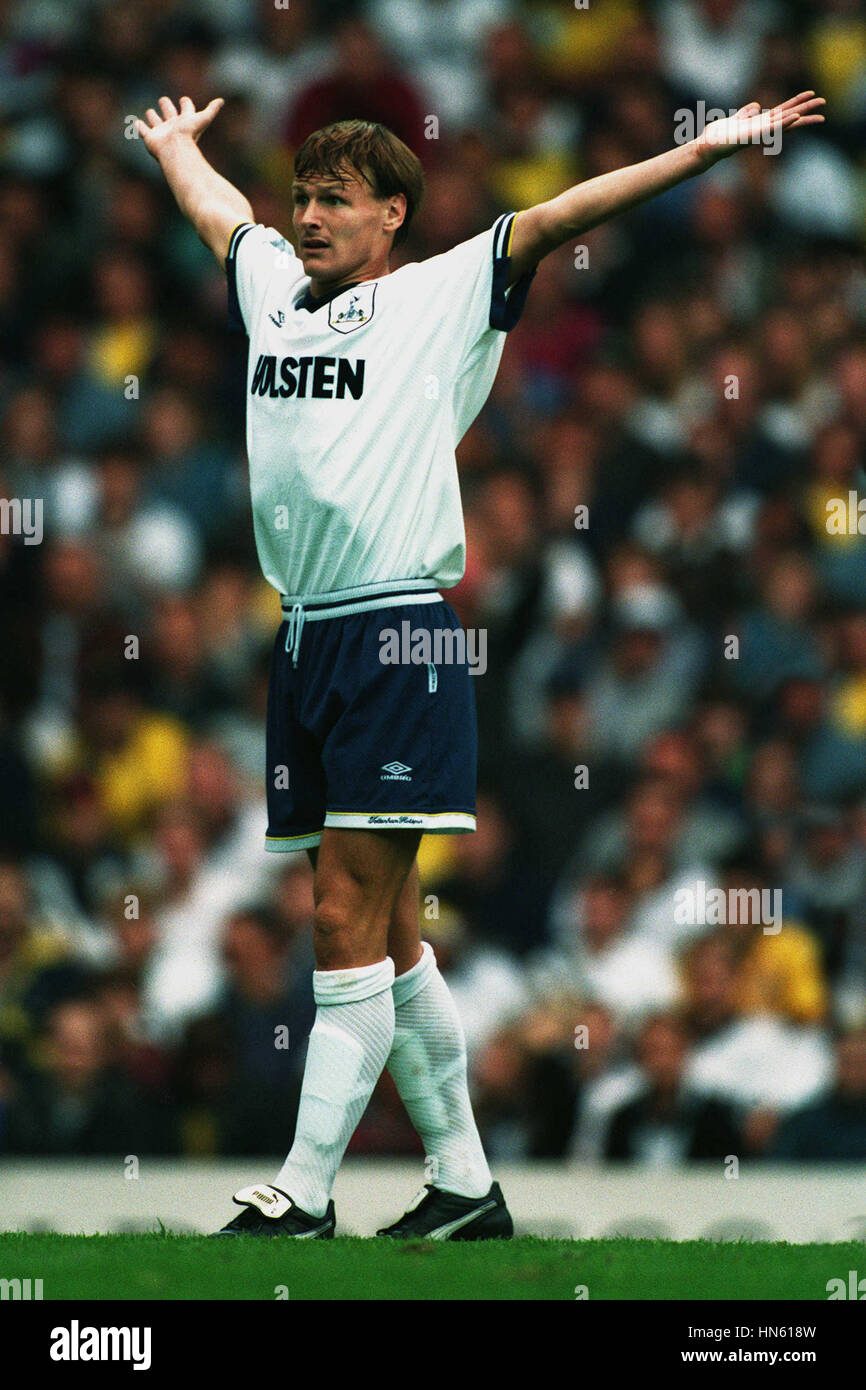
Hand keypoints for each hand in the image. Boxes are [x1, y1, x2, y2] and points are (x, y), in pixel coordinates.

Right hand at [136, 95, 223, 158]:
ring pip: (155, 121)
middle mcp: (173, 126)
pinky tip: (137, 123)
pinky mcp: (150, 138)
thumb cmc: (189, 135)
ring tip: (150, 112)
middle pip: (169, 113)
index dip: (186, 104)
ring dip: (152, 117)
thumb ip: (212, 110)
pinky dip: (140, 127)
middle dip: (166, 106)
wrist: (176, 149)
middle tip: (164, 101)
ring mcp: (161, 132)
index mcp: (185, 121)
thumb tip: (222, 101)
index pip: (186, 109)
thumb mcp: (203, 119)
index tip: (184, 100)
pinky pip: (143, 131)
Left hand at [696, 90, 825, 164]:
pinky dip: (785, 123)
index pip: (783, 111)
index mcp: (761, 123)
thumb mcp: (736, 119)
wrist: (707, 147)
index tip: (812, 93)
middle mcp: (763, 129)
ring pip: (785, 123)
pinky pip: (772, 129)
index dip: (797, 102)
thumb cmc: (719, 136)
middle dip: (807, 110)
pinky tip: (796, 117)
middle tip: (824, 103)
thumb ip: (748, 113)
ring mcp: (760, 133)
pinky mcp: (754, 136)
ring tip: (818, 112)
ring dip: (802, 117)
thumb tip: (757, 106)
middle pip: (789, 117)